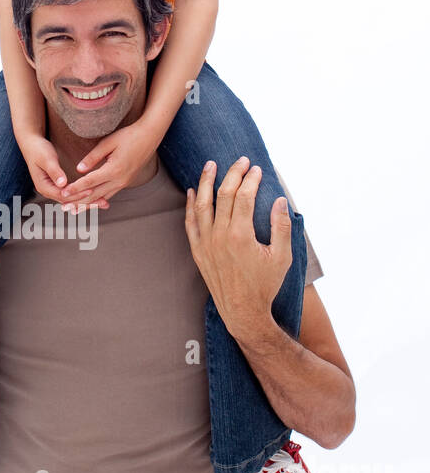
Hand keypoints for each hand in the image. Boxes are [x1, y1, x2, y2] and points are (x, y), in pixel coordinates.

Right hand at [19, 132, 109, 209]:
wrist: (31, 144)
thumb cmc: (38, 149)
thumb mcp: (46, 159)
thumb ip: (54, 171)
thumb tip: (62, 183)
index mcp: (43, 187)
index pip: (63, 196)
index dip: (78, 195)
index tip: (92, 190)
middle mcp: (48, 191)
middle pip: (69, 201)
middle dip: (87, 202)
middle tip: (104, 203)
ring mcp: (53, 189)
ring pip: (72, 199)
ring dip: (87, 201)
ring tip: (104, 203)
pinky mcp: (58, 185)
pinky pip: (72, 194)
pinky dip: (83, 195)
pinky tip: (96, 195)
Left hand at [61, 118, 158, 204]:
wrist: (150, 137)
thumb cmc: (128, 136)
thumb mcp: (108, 142)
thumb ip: (93, 157)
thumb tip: (78, 169)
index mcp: (114, 169)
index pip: (89, 182)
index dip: (75, 188)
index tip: (63, 193)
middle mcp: (120, 180)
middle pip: (95, 195)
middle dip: (78, 202)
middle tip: (63, 208)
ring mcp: (124, 183)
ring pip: (102, 198)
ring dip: (87, 205)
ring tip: (73, 210)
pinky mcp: (125, 182)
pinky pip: (110, 195)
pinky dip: (98, 201)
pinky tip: (90, 204)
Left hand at [184, 157, 292, 341]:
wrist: (243, 312)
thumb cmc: (265, 285)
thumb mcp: (282, 257)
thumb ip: (282, 226)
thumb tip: (280, 199)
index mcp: (241, 236)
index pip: (243, 197)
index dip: (250, 179)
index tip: (257, 169)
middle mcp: (219, 237)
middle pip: (224, 195)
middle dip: (233, 174)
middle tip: (241, 160)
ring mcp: (206, 244)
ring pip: (202, 205)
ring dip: (205, 182)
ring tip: (210, 164)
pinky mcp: (198, 252)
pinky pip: (190, 223)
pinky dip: (190, 206)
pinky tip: (191, 192)